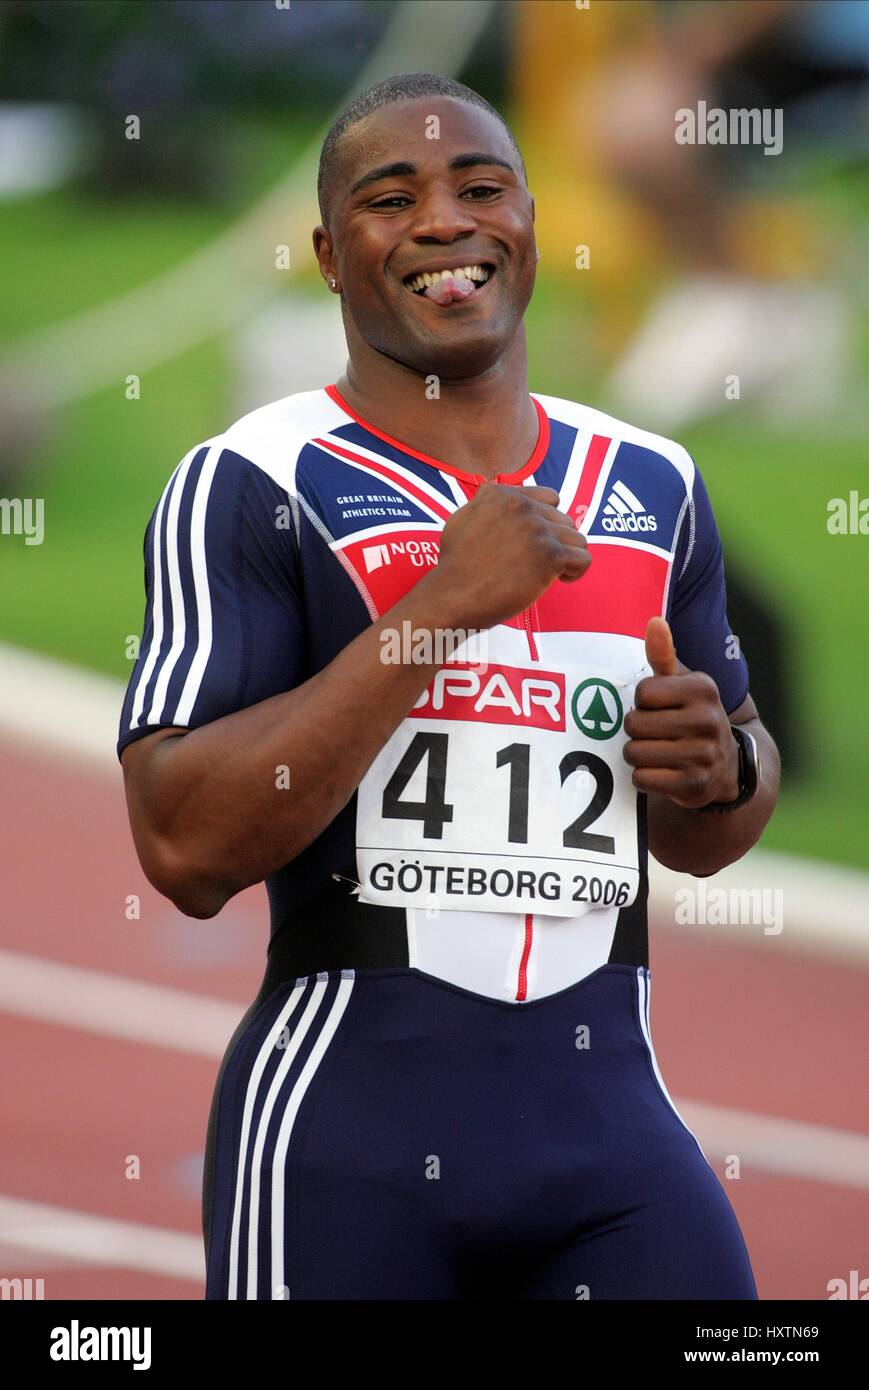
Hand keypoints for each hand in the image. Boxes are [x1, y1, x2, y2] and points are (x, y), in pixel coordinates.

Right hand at [432, 483, 590, 630]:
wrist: (452, 596)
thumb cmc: (455, 566)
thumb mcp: (462, 518)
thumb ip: (484, 502)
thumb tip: (493, 488)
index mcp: (502, 494)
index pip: (550, 498)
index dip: (548, 521)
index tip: (537, 542)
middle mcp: (522, 506)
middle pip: (565, 520)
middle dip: (556, 542)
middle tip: (538, 564)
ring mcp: (537, 529)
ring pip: (577, 539)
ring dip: (567, 557)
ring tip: (551, 574)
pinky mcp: (550, 555)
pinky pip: (583, 559)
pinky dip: (576, 571)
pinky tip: (560, 580)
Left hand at [623, 617, 739, 808]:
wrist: (726, 766)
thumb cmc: (692, 716)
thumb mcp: (683, 684)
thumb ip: (664, 656)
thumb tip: (654, 622)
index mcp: (704, 689)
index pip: (642, 693)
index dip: (642, 702)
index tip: (659, 707)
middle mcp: (708, 720)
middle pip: (633, 724)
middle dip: (636, 730)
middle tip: (654, 733)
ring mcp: (703, 754)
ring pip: (634, 753)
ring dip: (636, 755)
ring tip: (655, 751)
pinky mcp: (694, 784)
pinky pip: (642, 779)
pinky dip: (643, 777)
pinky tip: (660, 771)